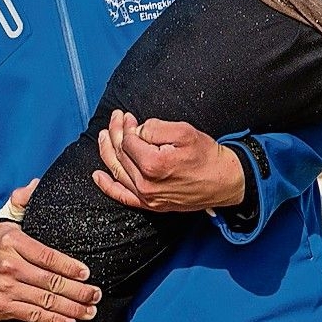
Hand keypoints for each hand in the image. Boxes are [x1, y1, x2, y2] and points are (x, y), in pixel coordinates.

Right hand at [0, 183, 97, 321]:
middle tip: (96, 294)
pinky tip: (69, 321)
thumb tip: (36, 185)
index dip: (69, 266)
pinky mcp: (1, 308)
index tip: (87, 273)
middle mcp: (8, 266)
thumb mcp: (5, 219)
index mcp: (12, 241)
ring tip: (89, 309)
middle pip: (50, 281)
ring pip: (44, 301)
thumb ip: (22, 200)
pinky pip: (32, 316)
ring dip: (71, 308)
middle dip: (78, 290)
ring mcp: (4, 290)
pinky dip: (53, 320)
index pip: (48, 256)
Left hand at [93, 111, 245, 212]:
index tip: (129, 115)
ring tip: (103, 135)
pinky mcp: (150, 205)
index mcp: (153, 164)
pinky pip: (122, 196)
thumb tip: (138, 130)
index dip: (127, 126)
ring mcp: (146, 197)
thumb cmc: (207, 155)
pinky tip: (98, 176)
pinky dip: (108, 186)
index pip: (129, 141)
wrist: (224, 181)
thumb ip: (156, 128)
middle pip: (121, 155)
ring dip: (107, 151)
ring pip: (118, 172)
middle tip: (116, 118)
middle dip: (115, 133)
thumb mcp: (185, 132)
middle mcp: (145, 184)